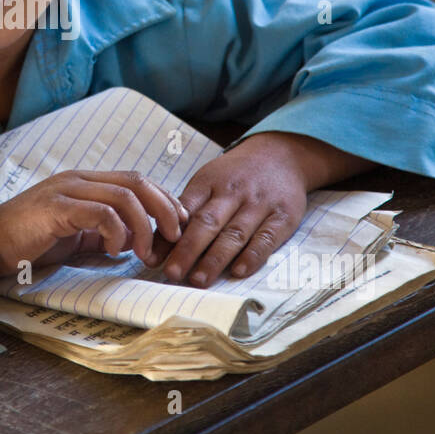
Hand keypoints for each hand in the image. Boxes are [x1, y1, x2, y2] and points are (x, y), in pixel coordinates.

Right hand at [0, 170, 186, 276]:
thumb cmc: (29, 243)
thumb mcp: (75, 237)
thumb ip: (103, 233)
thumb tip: (134, 242)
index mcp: (84, 183)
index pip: (136, 180)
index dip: (164, 200)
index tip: (178, 226)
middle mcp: (78, 180)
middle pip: (137, 181)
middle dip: (165, 208)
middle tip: (174, 236)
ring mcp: (67, 190)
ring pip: (124, 195)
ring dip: (143, 226)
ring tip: (143, 252)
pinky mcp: (56, 207)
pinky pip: (101, 212)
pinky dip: (116, 231)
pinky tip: (113, 251)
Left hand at [151, 134, 313, 287]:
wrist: (281, 154)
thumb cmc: (236, 175)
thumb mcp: (209, 181)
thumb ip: (187, 210)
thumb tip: (159, 245)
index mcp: (209, 182)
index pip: (184, 210)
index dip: (167, 235)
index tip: (151, 258)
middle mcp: (233, 192)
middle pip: (207, 223)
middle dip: (187, 250)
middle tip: (172, 273)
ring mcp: (259, 203)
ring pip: (234, 233)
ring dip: (215, 258)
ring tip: (198, 279)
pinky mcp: (283, 216)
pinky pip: (266, 238)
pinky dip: (252, 256)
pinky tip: (238, 272)